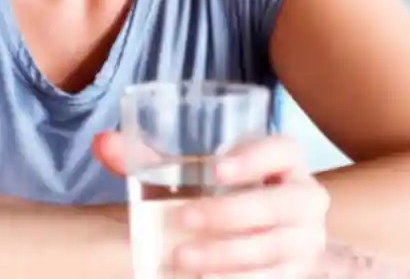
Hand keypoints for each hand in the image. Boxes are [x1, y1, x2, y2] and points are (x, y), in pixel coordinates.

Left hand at [94, 132, 329, 276]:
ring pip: (274, 248)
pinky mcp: (298, 273)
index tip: (216, 168)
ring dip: (226, 256)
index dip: (255, 157)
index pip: (283, 149)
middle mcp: (305, 198)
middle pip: (281, 204)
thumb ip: (152, 158)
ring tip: (179, 258)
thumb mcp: (197, 175)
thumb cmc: (228, 194)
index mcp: (286, 162)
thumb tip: (102, 143)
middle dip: (231, 213)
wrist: (273, 234)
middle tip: (184, 217)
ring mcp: (307, 240)